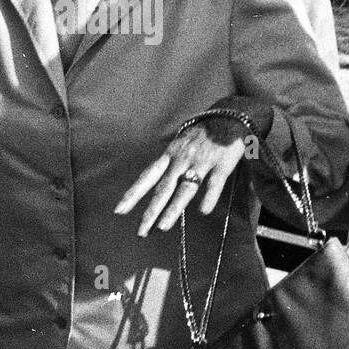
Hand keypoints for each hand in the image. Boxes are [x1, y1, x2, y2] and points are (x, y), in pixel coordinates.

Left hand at [114, 116, 252, 235]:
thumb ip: (171, 164)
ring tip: (162, 227)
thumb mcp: (180, 145)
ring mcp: (201, 162)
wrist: (229, 117)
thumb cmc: (204, 134)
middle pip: (163, 188)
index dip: (133, 194)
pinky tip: (203, 211)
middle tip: (141, 232)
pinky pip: (214, 183)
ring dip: (173, 208)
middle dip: (151, 211)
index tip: (119, 211)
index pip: (147, 176)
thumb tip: (158, 185)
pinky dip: (209, 197)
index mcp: (170, 155)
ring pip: (185, 188)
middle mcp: (182, 159)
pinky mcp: (222, 164)